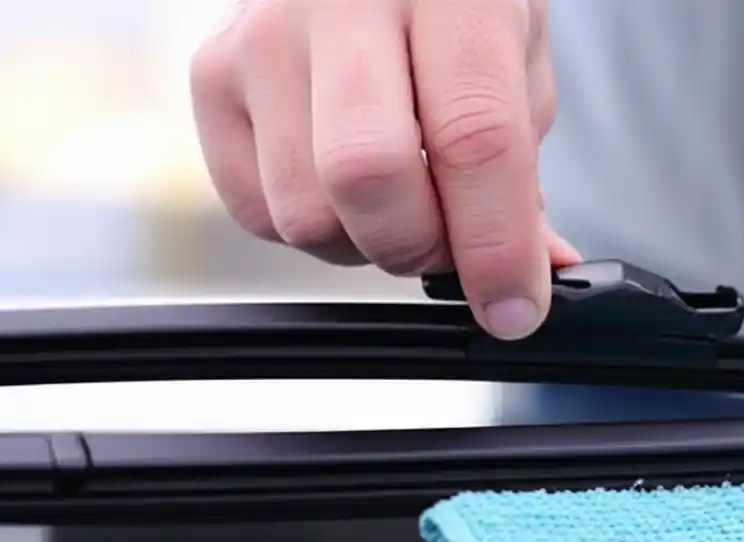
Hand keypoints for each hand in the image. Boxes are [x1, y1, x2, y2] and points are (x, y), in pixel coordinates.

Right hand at [190, 0, 579, 339]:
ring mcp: (261, 38)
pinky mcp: (210, 78)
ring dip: (367, 245)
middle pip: (369, 177)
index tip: (514, 308)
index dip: (498, 246)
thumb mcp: (516, 60)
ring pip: (306, 214)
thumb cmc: (451, 0)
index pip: (474, 139)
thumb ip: (520, 168)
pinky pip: (258, 213)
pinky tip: (344, 186)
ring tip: (400, 202)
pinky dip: (317, 230)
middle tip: (452, 243)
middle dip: (421, 247)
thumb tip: (532, 274)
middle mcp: (340, 3)